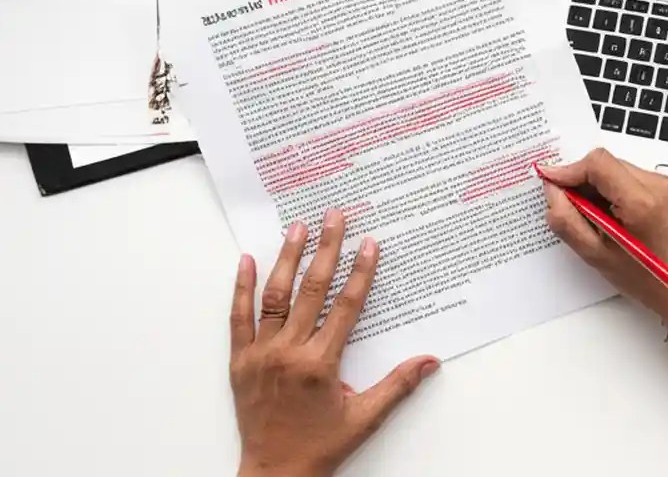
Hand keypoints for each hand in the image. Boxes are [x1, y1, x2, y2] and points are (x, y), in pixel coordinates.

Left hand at [230, 209, 439, 476]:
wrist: (275, 473)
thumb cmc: (318, 446)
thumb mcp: (364, 417)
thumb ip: (398, 386)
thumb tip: (430, 362)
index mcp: (320, 363)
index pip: (345, 306)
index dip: (360, 272)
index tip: (368, 245)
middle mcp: (288, 352)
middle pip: (311, 290)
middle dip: (326, 250)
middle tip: (334, 217)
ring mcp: (260, 354)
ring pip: (274, 297)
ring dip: (287, 259)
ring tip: (296, 228)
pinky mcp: (240, 361)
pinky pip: (237, 318)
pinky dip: (241, 288)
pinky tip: (246, 260)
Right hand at [539, 149, 667, 325]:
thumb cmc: (648, 281)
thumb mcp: (597, 255)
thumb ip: (568, 221)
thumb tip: (552, 192)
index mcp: (642, 201)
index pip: (597, 164)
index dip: (568, 170)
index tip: (550, 183)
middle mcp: (657, 186)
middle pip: (606, 164)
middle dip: (581, 181)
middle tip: (569, 208)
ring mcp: (665, 185)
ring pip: (616, 169)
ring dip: (596, 187)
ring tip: (592, 219)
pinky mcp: (667, 190)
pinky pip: (629, 178)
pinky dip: (612, 191)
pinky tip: (609, 217)